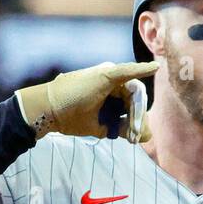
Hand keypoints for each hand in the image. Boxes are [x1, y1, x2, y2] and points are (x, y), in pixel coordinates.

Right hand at [16, 61, 155, 141]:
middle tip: (135, 135)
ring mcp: (108, 74)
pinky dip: (142, 69)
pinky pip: (128, 71)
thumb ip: (121, 129)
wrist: (48, 110)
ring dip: (136, 113)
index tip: (134, 136)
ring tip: (134, 130)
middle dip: (137, 118)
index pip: (132, 103)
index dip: (136, 119)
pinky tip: (154, 67)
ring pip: (134, 94)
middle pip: (135, 98)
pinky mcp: (106, 74)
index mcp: (110, 90)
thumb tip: (144, 135)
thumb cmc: (69, 116)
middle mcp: (111, 79)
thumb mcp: (101, 127)